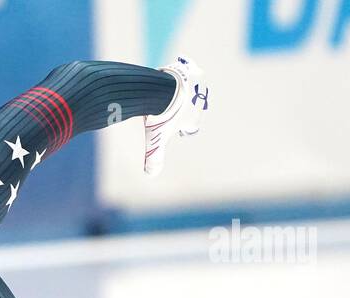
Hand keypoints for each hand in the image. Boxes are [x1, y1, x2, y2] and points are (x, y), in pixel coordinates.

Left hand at [143, 56, 208, 175]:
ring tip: (169, 91)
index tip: (175, 127)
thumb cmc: (160, 117)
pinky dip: (184, 71)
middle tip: (167, 107)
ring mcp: (199, 87)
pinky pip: (191, 70)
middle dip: (181, 108)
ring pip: (191, 89)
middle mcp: (200, 104)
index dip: (183, 127)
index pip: (191, 126)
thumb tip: (150, 175)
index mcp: (193, 120)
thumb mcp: (156, 141)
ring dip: (182, 90)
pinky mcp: (194, 72)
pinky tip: (171, 72)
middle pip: (190, 107)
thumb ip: (154, 158)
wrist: (162, 91)